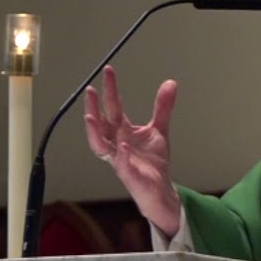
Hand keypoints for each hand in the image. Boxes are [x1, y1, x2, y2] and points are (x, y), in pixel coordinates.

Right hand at [84, 65, 182, 236]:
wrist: (160, 189)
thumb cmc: (152, 162)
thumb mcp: (159, 130)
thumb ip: (162, 108)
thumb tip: (170, 83)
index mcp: (121, 132)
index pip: (113, 107)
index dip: (110, 90)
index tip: (108, 71)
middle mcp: (116, 144)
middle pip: (101, 123)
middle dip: (94, 106)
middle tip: (90, 89)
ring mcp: (120, 159)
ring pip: (100, 146)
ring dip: (94, 132)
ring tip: (90, 117)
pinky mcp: (129, 175)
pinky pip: (122, 165)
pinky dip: (122, 156)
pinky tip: (124, 146)